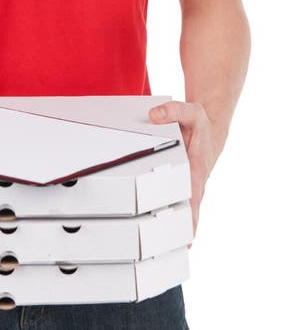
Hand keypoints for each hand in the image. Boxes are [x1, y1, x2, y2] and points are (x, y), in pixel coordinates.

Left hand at [148, 101, 216, 245]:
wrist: (209, 128)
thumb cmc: (200, 124)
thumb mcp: (191, 111)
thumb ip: (173, 111)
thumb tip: (154, 116)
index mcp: (197, 169)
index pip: (193, 198)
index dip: (189, 218)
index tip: (186, 238)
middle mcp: (194, 182)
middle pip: (188, 212)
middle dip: (180, 231)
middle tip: (167, 251)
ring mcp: (189, 186)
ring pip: (182, 211)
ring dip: (175, 228)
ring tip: (162, 250)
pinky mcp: (182, 185)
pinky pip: (176, 204)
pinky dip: (172, 218)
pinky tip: (162, 233)